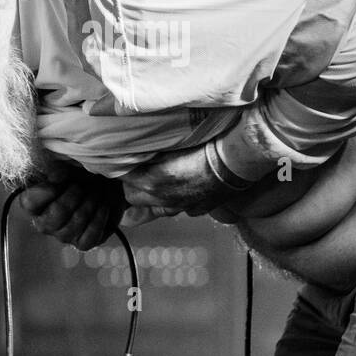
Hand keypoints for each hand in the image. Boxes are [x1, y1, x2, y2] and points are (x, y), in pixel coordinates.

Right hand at [17, 159, 127, 249]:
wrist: (108, 183)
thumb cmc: (82, 172)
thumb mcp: (68, 165)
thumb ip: (57, 168)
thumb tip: (55, 178)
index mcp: (35, 202)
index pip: (28, 203)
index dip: (44, 192)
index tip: (59, 179)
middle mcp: (45, 222)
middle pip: (54, 217)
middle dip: (73, 197)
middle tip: (83, 184)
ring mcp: (64, 235)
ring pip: (73, 227)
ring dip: (89, 205)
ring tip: (96, 192)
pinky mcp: (83, 243)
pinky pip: (89, 238)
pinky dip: (99, 219)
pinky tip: (103, 206)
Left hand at [121, 144, 238, 215]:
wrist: (235, 160)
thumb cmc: (204, 146)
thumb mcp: (171, 145)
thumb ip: (149, 151)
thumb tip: (134, 151)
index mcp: (153, 181)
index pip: (122, 179)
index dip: (120, 168)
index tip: (120, 159)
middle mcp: (162, 199)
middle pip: (131, 197)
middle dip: (129, 185)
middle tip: (134, 169)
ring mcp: (179, 207)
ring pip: (150, 208)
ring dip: (147, 196)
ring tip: (151, 180)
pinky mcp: (195, 210)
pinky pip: (173, 209)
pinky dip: (169, 201)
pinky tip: (175, 189)